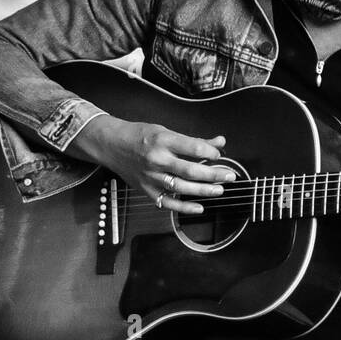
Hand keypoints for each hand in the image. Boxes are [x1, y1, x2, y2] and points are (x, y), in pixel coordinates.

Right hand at [74, 116, 234, 214]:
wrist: (110, 145)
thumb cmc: (140, 135)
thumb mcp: (166, 131)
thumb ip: (194, 140)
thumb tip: (220, 142)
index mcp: (162, 140)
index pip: (192, 148)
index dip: (210, 152)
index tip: (219, 155)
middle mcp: (157, 159)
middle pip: (190, 170)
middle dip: (213, 174)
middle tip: (229, 176)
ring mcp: (151, 177)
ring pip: (181, 188)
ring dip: (203, 191)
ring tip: (219, 190)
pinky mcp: (146, 190)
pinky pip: (167, 202)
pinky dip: (184, 208)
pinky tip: (199, 208)